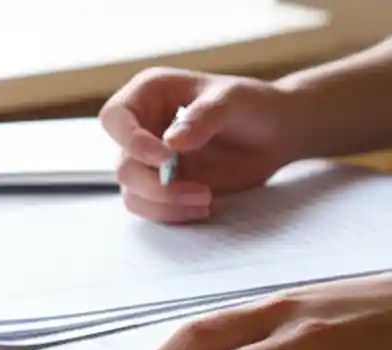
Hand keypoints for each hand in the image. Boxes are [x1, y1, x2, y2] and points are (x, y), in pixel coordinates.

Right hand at [98, 68, 299, 222]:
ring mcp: (150, 160)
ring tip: (207, 199)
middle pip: (123, 165)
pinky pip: (151, 208)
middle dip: (157, 185)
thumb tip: (172, 143)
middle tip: (200, 190)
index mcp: (150, 93)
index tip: (167, 159)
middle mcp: (142, 126)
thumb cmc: (254, 105)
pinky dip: (174, 214)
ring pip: (133, 193)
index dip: (132, 142)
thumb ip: (204, 117)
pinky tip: (207, 206)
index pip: (115, 118)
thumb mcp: (233, 101)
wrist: (276, 133)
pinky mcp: (163, 186)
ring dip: (167, 204)